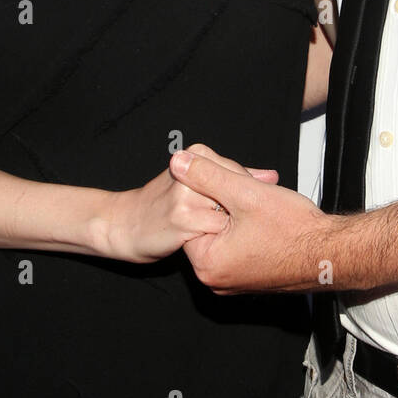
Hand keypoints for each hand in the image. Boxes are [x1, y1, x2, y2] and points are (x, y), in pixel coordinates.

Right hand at [102, 156, 278, 263]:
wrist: (125, 225)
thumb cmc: (166, 205)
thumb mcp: (197, 184)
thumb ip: (235, 178)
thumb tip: (272, 176)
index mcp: (195, 155)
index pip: (238, 172)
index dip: (247, 194)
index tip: (251, 208)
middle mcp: (190, 170)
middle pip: (236, 190)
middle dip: (241, 209)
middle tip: (240, 224)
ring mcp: (186, 195)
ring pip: (230, 211)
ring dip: (232, 225)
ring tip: (224, 234)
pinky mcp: (182, 220)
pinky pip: (218, 230)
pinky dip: (220, 239)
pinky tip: (212, 243)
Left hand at [169, 144, 338, 292]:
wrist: (331, 253)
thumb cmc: (294, 229)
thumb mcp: (246, 193)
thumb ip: (208, 175)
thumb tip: (178, 161)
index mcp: (206, 263)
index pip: (190, 211)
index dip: (212, 187)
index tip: (236, 183)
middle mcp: (215, 277)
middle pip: (206, 220)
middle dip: (226, 198)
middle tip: (251, 190)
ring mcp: (232, 278)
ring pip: (223, 228)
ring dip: (238, 208)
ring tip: (262, 203)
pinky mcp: (247, 274)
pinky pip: (236, 242)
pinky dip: (246, 224)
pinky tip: (266, 217)